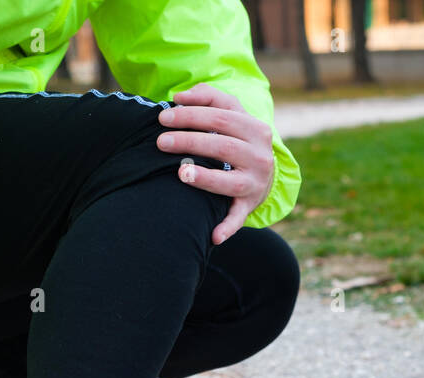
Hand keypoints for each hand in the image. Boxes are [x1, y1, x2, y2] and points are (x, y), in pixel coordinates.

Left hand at [157, 83, 275, 245]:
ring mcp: (256, 183)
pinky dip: (227, 228)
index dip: (190, 115)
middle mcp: (259, 156)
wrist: (263, 171)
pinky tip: (213, 236)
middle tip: (160, 142)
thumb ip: (208, 97)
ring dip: (205, 178)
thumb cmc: (237, 137)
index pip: (220, 116)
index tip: (163, 117)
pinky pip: (237, 218)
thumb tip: (179, 96)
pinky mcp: (249, 205)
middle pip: (223, 146)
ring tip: (181, 173)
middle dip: (189, 142)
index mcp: (255, 128)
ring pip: (230, 181)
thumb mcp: (231, 113)